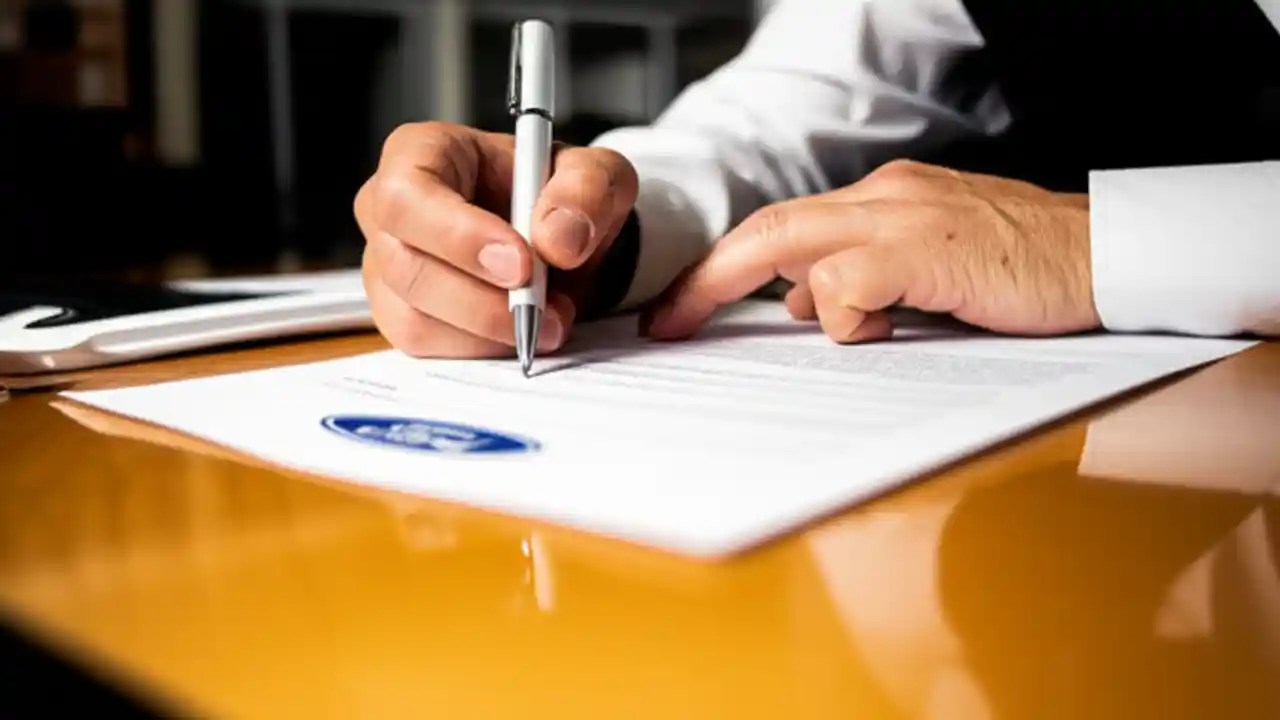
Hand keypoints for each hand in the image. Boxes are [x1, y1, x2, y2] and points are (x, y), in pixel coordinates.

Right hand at [356, 122, 637, 356]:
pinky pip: (427, 349)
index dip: (459, 237)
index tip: (520, 264)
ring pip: (415, 318)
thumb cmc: (556, 195)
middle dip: (482, 299)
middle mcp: (388, 211)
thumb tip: (559, 239)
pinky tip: (520, 330)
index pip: (408, 197)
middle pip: (406, 267)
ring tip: (549, 317)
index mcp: (420, 154)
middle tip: (547, 308)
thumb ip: (585, 192)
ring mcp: (386, 268)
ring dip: (489, 331)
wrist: (557, 242)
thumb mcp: (593, 175)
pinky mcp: (399, 316)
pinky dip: (482, 349)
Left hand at [644, 160, 1100, 342]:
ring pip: (791, 242)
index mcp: (880, 204)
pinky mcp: (929, 250)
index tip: (686, 307)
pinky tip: (874, 330)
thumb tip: (798, 305)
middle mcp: (882, 199)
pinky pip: (848, 278)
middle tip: (665, 323)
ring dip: (768, 294)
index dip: (724, 270)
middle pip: (765, 228)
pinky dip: (840, 312)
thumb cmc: (1023, 270)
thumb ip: (866, 281)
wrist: (1109, 256)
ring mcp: (903, 219)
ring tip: (787, 331)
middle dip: (705, 279)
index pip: (782, 229)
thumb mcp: (929, 274)